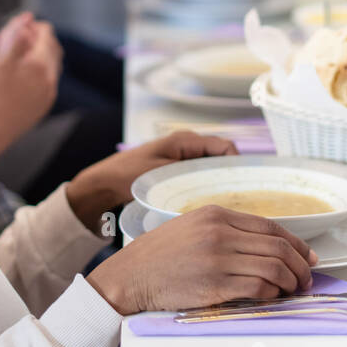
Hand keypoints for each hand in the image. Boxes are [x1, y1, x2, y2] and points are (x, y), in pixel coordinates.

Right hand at [0, 18, 62, 173]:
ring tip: (34, 51)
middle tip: (35, 34)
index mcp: (39, 65)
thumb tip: (27, 20)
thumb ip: (17, 41)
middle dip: (46, 40)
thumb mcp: (2, 64)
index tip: (34, 23)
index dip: (41, 28)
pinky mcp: (45, 105)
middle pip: (54, 52)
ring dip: (47, 56)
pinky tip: (35, 73)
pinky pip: (51, 83)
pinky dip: (45, 72)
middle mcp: (49, 79)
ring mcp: (49, 94)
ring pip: (54, 68)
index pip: (47, 38)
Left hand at [64, 131, 238, 229]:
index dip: (237, 164)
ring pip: (212, 168)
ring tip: (226, 206)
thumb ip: (189, 175)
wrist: (103, 184)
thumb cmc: (128, 176)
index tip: (243, 187)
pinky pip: (200, 176)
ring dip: (219, 183)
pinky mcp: (177, 170)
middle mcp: (187, 145)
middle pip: (221, 158)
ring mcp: (182, 157)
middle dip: (231, 176)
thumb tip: (219, 186)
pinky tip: (207, 205)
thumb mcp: (161, 176)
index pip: (224, 146)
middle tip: (239, 201)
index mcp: (185, 140)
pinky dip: (207, 187)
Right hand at [86, 205, 318, 314]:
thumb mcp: (192, 226)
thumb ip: (225, 229)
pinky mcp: (215, 285)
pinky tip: (272, 297)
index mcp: (216, 214)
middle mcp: (220, 232)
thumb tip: (264, 246)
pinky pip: (258, 287)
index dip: (296, 243)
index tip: (307, 256)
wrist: (130, 275)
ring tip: (293, 290)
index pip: (270, 226)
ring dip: (291, 282)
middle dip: (300, 265)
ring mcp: (218, 258)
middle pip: (277, 247)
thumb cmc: (159, 254)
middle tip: (306, 277)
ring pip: (273, 267)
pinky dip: (272, 293)